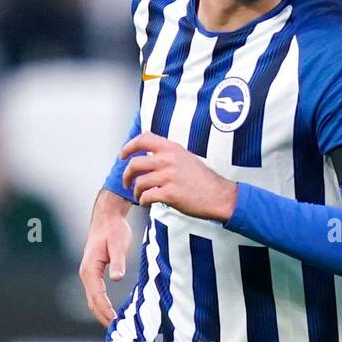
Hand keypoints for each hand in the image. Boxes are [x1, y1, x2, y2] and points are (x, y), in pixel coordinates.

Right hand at [79, 192, 131, 327]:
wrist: (107, 218)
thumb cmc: (114, 230)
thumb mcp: (119, 244)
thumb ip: (118, 262)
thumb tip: (117, 278)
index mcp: (90, 269)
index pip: (97, 296)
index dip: (106, 311)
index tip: (116, 322)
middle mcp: (86, 273)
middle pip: (92, 302)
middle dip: (103, 317)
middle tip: (117, 333)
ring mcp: (88, 274)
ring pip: (92, 300)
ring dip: (101, 314)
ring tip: (115, 327)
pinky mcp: (93, 273)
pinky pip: (96, 294)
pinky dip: (102, 306)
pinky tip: (112, 313)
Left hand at [122, 131, 237, 222]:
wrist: (219, 196)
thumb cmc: (203, 180)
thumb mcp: (186, 158)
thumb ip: (168, 154)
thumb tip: (150, 153)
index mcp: (172, 149)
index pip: (143, 139)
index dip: (128, 147)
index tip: (122, 156)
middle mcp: (168, 160)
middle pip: (135, 163)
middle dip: (126, 175)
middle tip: (127, 183)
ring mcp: (169, 177)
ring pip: (139, 183)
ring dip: (136, 192)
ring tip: (140, 197)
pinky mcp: (170, 194)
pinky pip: (147, 196)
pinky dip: (143, 201)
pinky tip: (147, 203)